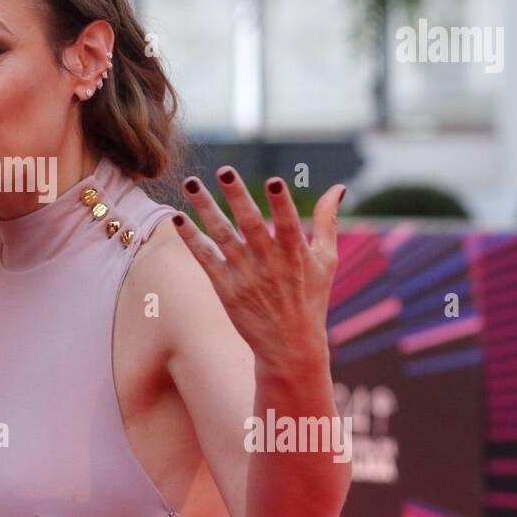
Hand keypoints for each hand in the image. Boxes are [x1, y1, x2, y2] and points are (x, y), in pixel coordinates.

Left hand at [174, 167, 343, 380]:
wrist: (289, 347)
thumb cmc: (311, 298)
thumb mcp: (326, 261)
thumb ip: (328, 221)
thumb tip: (338, 187)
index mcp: (296, 255)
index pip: (288, 225)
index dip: (282, 204)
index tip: (275, 181)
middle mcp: (269, 264)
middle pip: (250, 225)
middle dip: (237, 196)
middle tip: (224, 170)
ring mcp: (245, 276)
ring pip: (222, 236)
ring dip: (205, 209)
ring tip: (191, 183)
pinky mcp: (225, 288)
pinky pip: (205, 258)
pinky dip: (191, 238)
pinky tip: (178, 216)